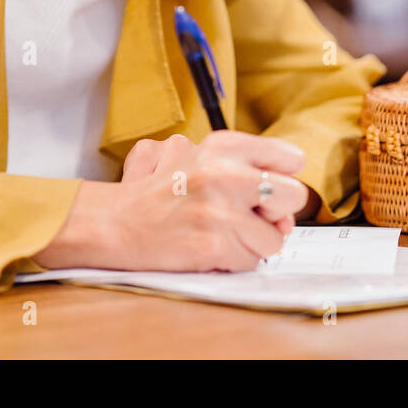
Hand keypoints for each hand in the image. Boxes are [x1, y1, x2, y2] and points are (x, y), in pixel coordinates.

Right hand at [33, 131, 307, 271]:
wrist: (114, 223)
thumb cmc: (153, 192)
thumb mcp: (189, 152)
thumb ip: (239, 164)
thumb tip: (279, 198)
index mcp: (222, 146)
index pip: (289, 158)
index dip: (282, 178)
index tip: (267, 189)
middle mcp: (225, 173)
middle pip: (293, 196)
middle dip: (276, 213)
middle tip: (250, 217)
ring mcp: (220, 210)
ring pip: (274, 238)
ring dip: (252, 243)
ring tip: (220, 234)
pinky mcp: (214, 245)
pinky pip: (250, 261)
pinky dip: (234, 261)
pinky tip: (209, 249)